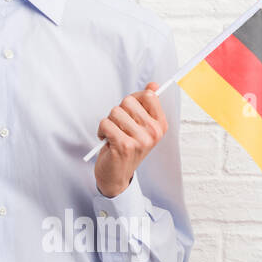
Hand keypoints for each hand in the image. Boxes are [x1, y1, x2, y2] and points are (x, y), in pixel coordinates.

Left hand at [94, 82, 167, 197]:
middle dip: (118, 112)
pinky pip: (105, 123)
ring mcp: (140, 140)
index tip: (130, 112)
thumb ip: (146, 104)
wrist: (116, 175)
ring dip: (109, 122)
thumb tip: (153, 85)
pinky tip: (107, 141)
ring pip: (115, 112)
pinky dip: (101, 131)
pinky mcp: (124, 146)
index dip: (133, 100)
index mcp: (160, 125)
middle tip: (120, 127)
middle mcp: (153, 132)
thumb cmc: (127, 147)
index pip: (148, 95)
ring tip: (114, 135)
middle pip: (128, 101)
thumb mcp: (140, 125)